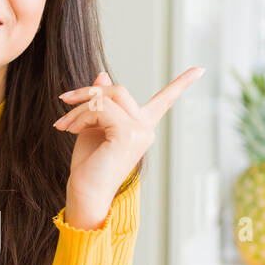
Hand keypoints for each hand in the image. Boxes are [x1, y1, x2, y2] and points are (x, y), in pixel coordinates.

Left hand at [54, 67, 204, 228]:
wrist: (85, 194)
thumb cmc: (88, 166)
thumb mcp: (92, 127)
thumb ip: (101, 102)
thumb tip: (102, 74)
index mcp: (142, 127)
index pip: (165, 101)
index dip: (182, 84)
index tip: (200, 69)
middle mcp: (146, 128)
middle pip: (119, 90)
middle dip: (89, 93)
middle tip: (64, 101)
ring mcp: (140, 131)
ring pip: (107, 98)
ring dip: (79, 107)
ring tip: (63, 124)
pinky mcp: (128, 133)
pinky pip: (100, 108)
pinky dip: (81, 115)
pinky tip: (70, 130)